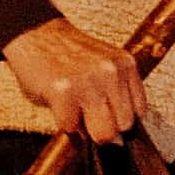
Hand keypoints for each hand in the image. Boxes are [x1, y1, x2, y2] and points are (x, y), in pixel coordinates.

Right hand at [3, 18, 145, 141]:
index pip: (139, 113)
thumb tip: (120, 139)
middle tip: (86, 115)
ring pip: (104, 133)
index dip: (119, 120)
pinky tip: (58, 104)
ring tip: (74, 109)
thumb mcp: (102, 68)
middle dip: (104, 128)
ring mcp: (89, 82)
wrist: (35, 34)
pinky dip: (63, 123)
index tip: (107, 118)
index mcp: (125, 65)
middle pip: (123, 127)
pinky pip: (71, 128)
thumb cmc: (67, 56)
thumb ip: (115, 96)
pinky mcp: (65, 91)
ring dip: (85, 129)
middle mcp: (111, 72)